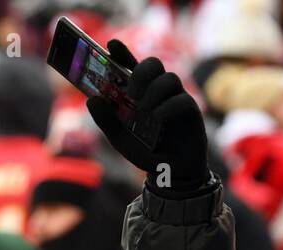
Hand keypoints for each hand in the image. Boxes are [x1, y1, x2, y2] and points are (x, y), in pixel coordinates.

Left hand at [85, 39, 208, 193]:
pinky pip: (181, 100)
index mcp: (140, 93)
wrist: (169, 173)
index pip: (131, 66)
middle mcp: (158, 91)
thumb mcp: (120, 139)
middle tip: (130, 92)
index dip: (122, 53)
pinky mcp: (190, 111)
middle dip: (141, 72)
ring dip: (153, 93)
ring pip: (169, 78)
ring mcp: (175, 98)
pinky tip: (156, 121)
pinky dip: (166, 110)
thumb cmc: (145, 151)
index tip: (111, 44)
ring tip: (143, 112)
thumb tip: (92, 99)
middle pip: (154, 64)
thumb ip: (106, 120)